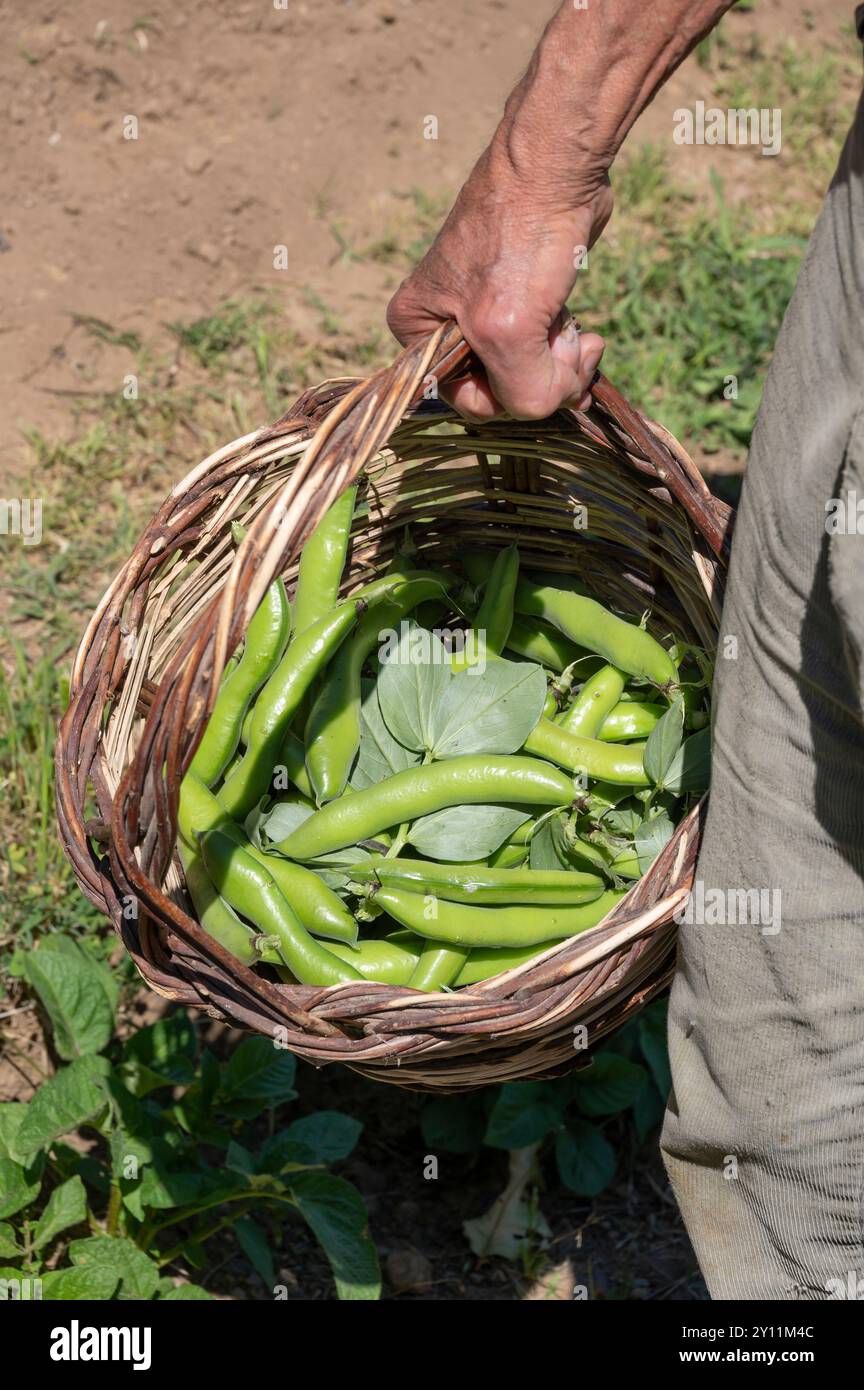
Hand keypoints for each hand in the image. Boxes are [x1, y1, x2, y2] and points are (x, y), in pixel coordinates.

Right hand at [387, 148, 612, 420]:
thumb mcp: (507, 330)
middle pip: (501, 393)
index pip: (466, 403)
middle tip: (569, 346)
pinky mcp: (525, 306)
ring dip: (563, 366)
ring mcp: (486, 317)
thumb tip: (549, 405)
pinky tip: (588, 336)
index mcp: (417, 335)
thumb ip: (521, 390)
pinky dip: (571, 353)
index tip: (539, 365)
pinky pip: (547, 356)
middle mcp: (445, 329)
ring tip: (582, 336)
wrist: (557, 168)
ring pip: (530, 376)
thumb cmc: (520, 239)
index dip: (510, 398)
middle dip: (542, 377)